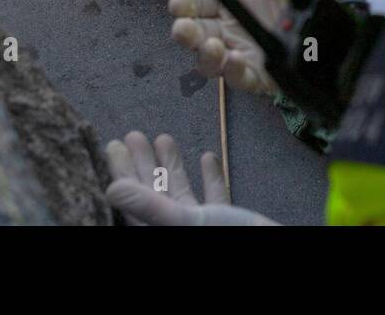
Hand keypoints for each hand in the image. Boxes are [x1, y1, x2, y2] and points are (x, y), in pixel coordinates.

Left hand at [105, 131, 276, 225]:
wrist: (273, 249)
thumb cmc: (228, 239)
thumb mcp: (184, 222)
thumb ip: (148, 205)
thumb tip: (111, 188)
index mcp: (162, 230)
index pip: (134, 199)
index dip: (123, 171)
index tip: (114, 144)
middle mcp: (177, 229)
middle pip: (153, 193)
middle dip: (144, 163)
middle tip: (132, 135)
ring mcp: (201, 227)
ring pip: (180, 192)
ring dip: (172, 165)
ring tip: (163, 136)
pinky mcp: (224, 223)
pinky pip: (213, 197)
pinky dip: (209, 176)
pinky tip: (207, 156)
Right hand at [169, 0, 318, 94]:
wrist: (336, 7)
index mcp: (229, 3)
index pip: (194, 6)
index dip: (183, 6)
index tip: (179, 4)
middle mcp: (231, 30)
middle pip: (195, 35)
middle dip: (184, 32)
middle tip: (184, 28)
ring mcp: (245, 53)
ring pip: (210, 61)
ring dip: (203, 54)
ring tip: (210, 44)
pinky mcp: (263, 74)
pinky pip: (240, 78)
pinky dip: (231, 71)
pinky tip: (231, 58)